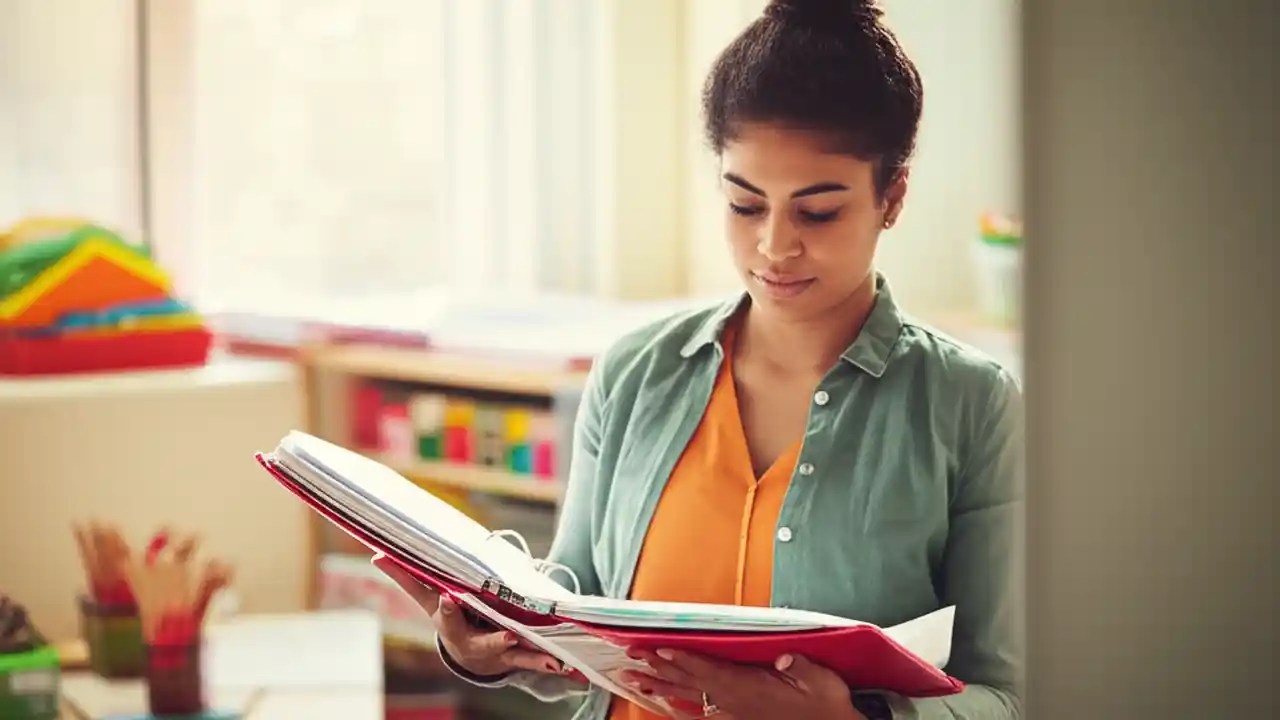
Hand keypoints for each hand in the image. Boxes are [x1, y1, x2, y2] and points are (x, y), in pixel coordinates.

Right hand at [372, 555, 566, 678]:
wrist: (469, 656)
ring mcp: (500, 653)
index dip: (447, 610)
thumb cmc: (449, 620)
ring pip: (517, 655)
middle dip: (497, 639)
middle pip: (486, 642)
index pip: (446, 618)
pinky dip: (549, 662)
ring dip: (532, 658)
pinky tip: (566, 665)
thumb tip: (377, 553)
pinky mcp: (519, 655)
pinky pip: (536, 659)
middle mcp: (476, 643)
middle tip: (510, 634)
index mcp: (452, 627)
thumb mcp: (426, 601)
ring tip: (550, 660)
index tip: (448, 599)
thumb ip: (406, 578)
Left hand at [622, 649, 862, 719]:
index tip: (658, 649)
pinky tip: (665, 705)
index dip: (683, 659)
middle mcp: (735, 701)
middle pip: (689, 682)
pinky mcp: (737, 719)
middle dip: (659, 668)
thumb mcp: (820, 680)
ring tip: (635, 680)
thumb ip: (799, 666)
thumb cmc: (824, 703)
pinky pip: (702, 713)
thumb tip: (783, 656)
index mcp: (750, 687)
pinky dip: (680, 707)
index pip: (709, 669)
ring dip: (661, 687)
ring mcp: (733, 712)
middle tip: (631, 658)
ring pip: (690, 697)